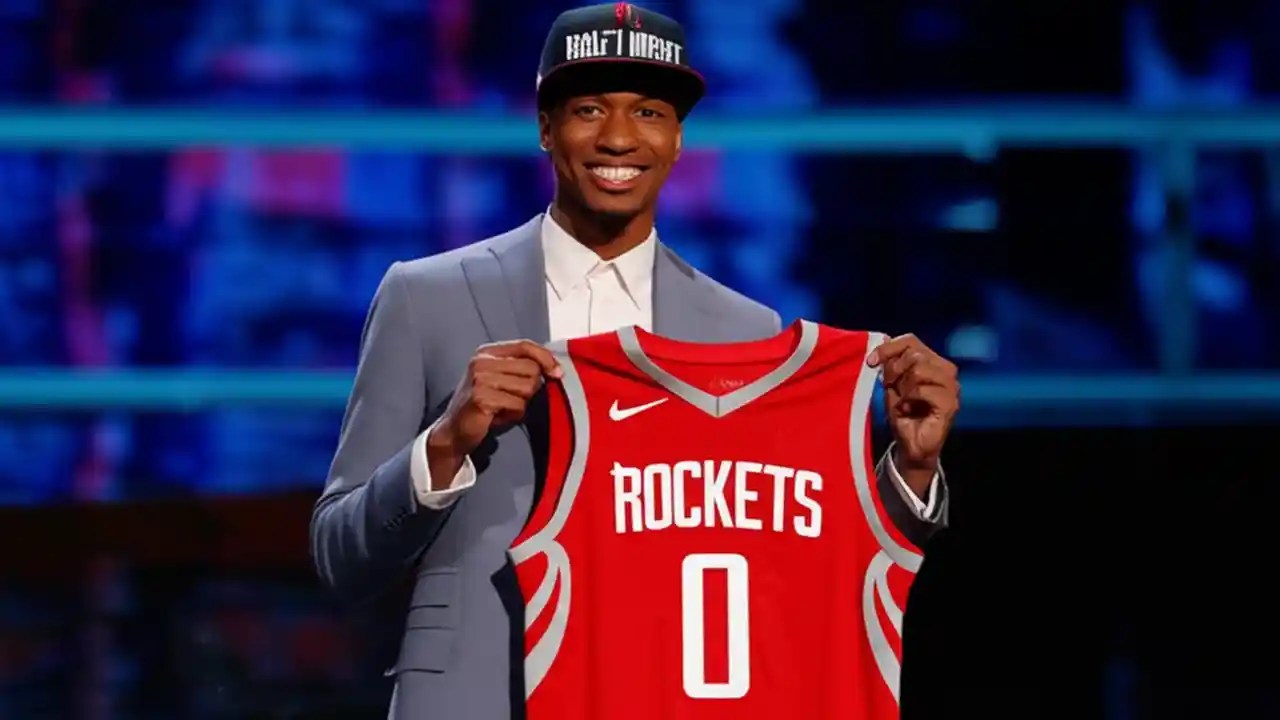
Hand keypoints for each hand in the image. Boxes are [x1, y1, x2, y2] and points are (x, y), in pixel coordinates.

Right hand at [426, 340, 560, 486]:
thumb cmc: (483, 406)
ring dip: (521, 403)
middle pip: (531, 368)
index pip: (526, 345)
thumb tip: (555, 369)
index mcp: (487, 352)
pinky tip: (498, 417)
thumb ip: (521, 369)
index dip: (546, 358)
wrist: (454, 431)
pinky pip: (518, 405)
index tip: (558, 373)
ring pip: (528, 387)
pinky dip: (514, 415)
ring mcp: (480, 379)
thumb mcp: (501, 380)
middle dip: (530, 389)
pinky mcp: (481, 397)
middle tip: (512, 399)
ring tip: (503, 408)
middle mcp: (481, 361)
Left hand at [867, 334, 959, 479]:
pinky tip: (908, 409)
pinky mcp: (950, 404)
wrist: (911, 446)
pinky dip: (909, 399)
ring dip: (903, 386)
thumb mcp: (891, 385)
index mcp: (933, 362)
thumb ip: (890, 363)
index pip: (911, 340)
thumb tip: (884, 338)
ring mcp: (951, 387)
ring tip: (902, 399)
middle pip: (915, 354)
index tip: (871, 362)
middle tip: (890, 387)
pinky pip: (923, 390)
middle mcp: (946, 371)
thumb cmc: (903, 414)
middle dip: (894, 370)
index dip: (888, 348)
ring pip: (920, 370)